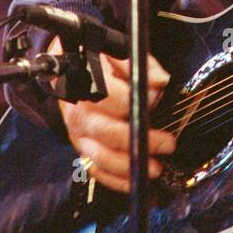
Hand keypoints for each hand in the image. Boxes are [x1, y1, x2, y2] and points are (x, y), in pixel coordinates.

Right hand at [49, 37, 174, 193]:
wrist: (64, 70)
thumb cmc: (96, 60)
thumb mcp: (116, 50)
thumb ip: (140, 64)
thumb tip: (161, 81)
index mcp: (87, 86)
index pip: (115, 99)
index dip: (140, 101)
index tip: (158, 99)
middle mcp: (79, 113)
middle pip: (109, 133)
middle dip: (141, 141)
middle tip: (168, 144)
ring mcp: (78, 134)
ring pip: (101, 158)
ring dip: (130, 168)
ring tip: (156, 169)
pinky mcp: (80, 148)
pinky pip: (96, 171)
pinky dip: (116, 181)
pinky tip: (137, 182)